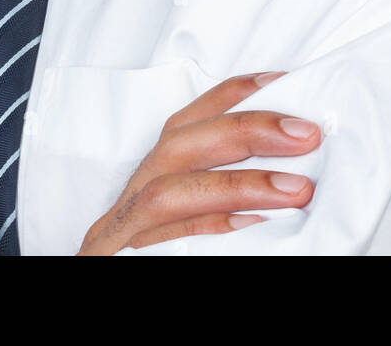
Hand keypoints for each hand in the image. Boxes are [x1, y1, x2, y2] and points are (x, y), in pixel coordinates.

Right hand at [77, 70, 319, 253]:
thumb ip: (219, 194)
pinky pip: (162, 243)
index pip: (186, 123)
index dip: (229, 95)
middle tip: (305, 133)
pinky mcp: (120, 259)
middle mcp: (133, 198)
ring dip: (236, 184)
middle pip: (178, 146)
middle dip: (244, 131)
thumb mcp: (183, 220)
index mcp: (150, 182)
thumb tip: (291, 176)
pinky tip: (251, 227)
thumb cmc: (151, 254)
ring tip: (297, 189)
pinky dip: (208, 231)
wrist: (84, 309)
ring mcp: (123, 231)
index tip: (279, 80)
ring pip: (170, 193)